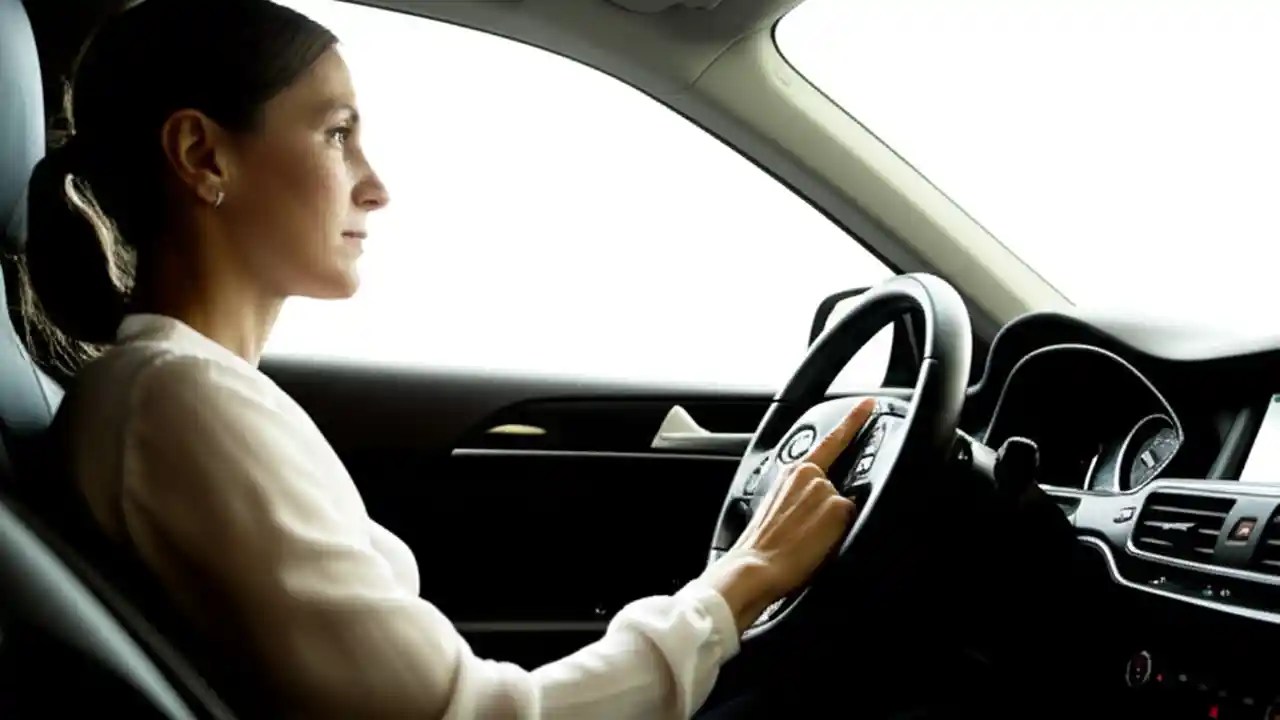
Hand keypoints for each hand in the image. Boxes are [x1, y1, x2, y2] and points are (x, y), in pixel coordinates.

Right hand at [701, 398, 874, 632]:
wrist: (754, 567)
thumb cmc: (759, 546)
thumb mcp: (776, 509)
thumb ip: (800, 496)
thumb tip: (814, 505)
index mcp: (792, 472)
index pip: (831, 439)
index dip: (854, 419)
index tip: (869, 403)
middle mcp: (811, 474)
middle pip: (841, 488)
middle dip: (832, 512)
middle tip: (809, 536)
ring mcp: (826, 489)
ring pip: (845, 507)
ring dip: (834, 526)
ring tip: (808, 545)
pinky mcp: (838, 507)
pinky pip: (852, 522)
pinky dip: (841, 534)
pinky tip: (818, 547)